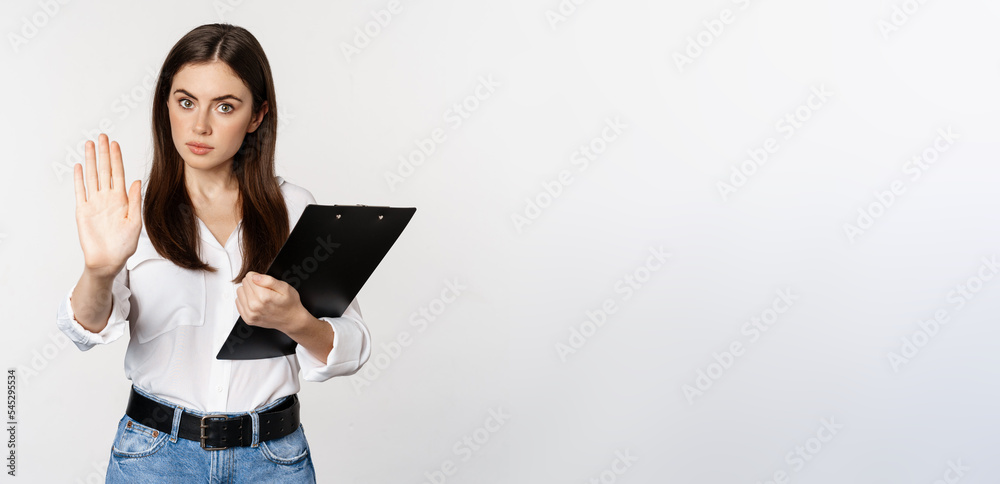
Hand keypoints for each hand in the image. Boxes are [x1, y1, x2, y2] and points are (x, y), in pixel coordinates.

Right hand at [73, 133, 142, 277]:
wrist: (108, 260)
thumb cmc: (124, 245)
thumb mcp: (135, 222)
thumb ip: (135, 201)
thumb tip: (137, 181)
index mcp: (122, 200)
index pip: (118, 173)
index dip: (117, 158)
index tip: (115, 144)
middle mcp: (107, 198)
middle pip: (104, 170)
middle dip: (104, 153)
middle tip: (103, 136)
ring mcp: (94, 203)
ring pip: (92, 176)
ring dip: (90, 161)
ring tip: (90, 145)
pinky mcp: (83, 210)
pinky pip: (80, 191)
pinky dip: (79, 178)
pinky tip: (79, 166)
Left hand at [236, 271, 309, 332]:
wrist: (292, 320)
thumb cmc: (290, 304)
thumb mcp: (285, 287)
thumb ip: (269, 280)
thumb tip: (254, 277)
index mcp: (264, 297)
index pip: (249, 277)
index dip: (258, 276)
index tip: (264, 282)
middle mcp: (255, 306)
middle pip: (244, 284)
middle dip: (253, 283)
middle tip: (264, 290)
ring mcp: (250, 314)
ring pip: (239, 292)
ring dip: (248, 292)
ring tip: (259, 296)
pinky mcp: (248, 319)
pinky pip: (238, 303)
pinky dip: (245, 300)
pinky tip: (255, 302)